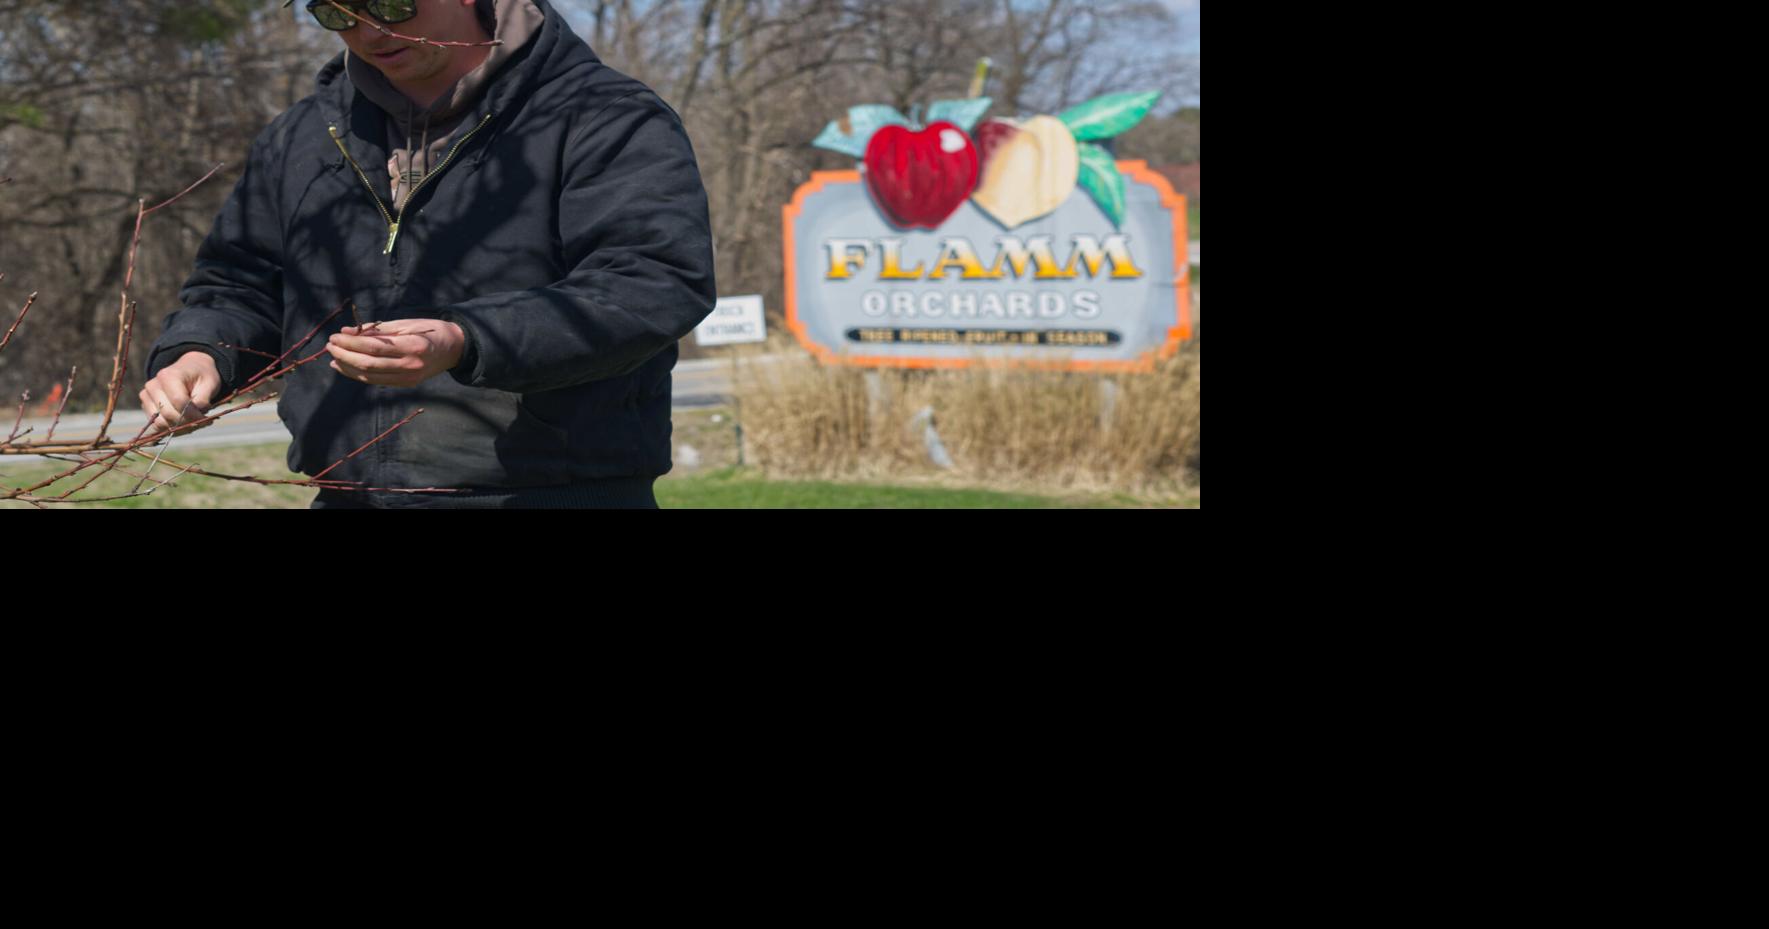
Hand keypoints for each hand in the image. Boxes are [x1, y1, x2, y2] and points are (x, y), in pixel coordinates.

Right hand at [139, 350, 221, 436]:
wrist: (190, 369)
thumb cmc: (201, 376)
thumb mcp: (210, 383)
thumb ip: (203, 400)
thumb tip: (196, 417)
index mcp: (168, 376)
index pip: (179, 401)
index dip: (193, 415)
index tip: (207, 419)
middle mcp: (153, 385)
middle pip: (168, 414)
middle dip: (187, 422)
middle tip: (202, 422)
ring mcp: (147, 396)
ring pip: (160, 423)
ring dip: (179, 427)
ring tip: (194, 421)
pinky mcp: (146, 406)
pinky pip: (157, 425)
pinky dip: (171, 428)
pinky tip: (184, 422)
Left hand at [327, 319, 465, 387]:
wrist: (456, 349)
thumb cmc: (431, 330)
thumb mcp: (406, 323)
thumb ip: (377, 329)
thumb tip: (346, 332)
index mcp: (412, 346)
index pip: (373, 347)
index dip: (350, 343)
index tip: (335, 336)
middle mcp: (411, 365)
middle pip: (368, 364)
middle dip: (345, 356)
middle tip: (330, 346)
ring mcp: (409, 378)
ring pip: (370, 377)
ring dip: (348, 368)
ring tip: (333, 357)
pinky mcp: (407, 384)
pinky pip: (377, 381)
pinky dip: (358, 375)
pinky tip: (345, 368)